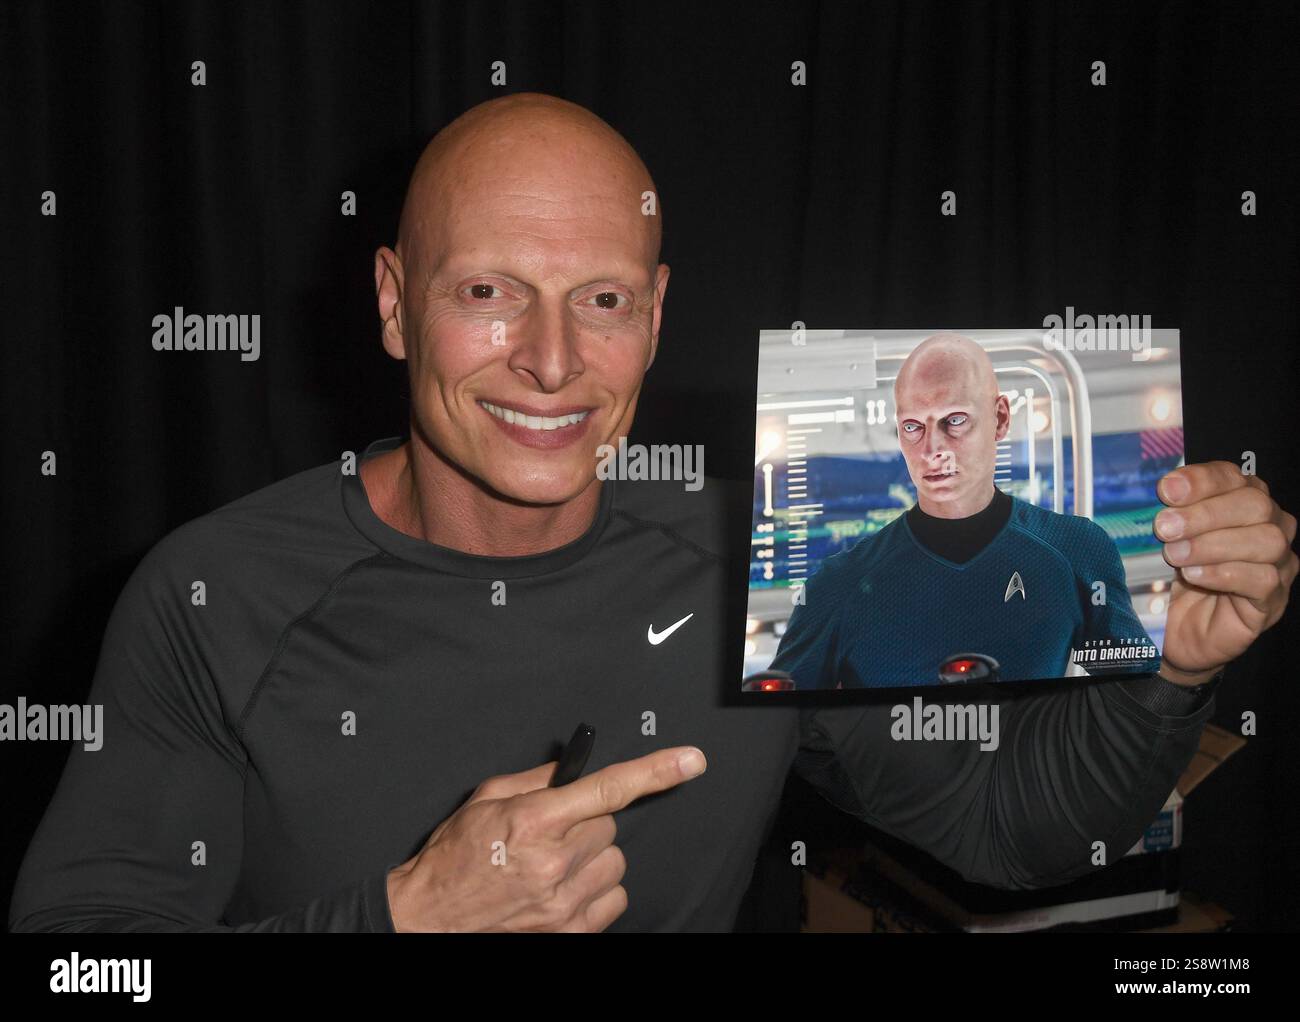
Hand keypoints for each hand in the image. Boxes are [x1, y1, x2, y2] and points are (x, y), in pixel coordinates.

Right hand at [385, 746, 706, 931]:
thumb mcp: (485, 800)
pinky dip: (596, 891)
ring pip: (615, 862)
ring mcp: (565, 903)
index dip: (656, 771)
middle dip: (586, 823)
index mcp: (534, 821)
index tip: (690, 761)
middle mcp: (555, 863)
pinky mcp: (572, 932)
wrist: (430, 919)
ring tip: (553, 865)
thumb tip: (574, 767)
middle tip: (552, 834)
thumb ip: (536, 780)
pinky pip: (614, 898)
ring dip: (592, 859)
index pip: (609, 788)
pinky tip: (563, 889)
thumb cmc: (453, 858)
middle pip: (610, 826)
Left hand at [1154, 462, 1297, 684]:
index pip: (1232, 477)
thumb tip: (1150, 493)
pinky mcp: (1272, 600)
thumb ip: (1163, 514)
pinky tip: (1195, 575)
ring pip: (1266, 541)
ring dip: (1213, 544)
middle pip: (1255, 505)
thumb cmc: (1169, 577)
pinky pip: (1263, 579)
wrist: (1174, 631)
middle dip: (1204, 514)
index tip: (1166, 490)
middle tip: (1164, 527)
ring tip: (1174, 555)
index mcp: (1240, 501)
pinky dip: (1225, 573)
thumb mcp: (1162, 542)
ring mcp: (1277, 564)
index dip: (1201, 480)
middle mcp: (1269, 527)